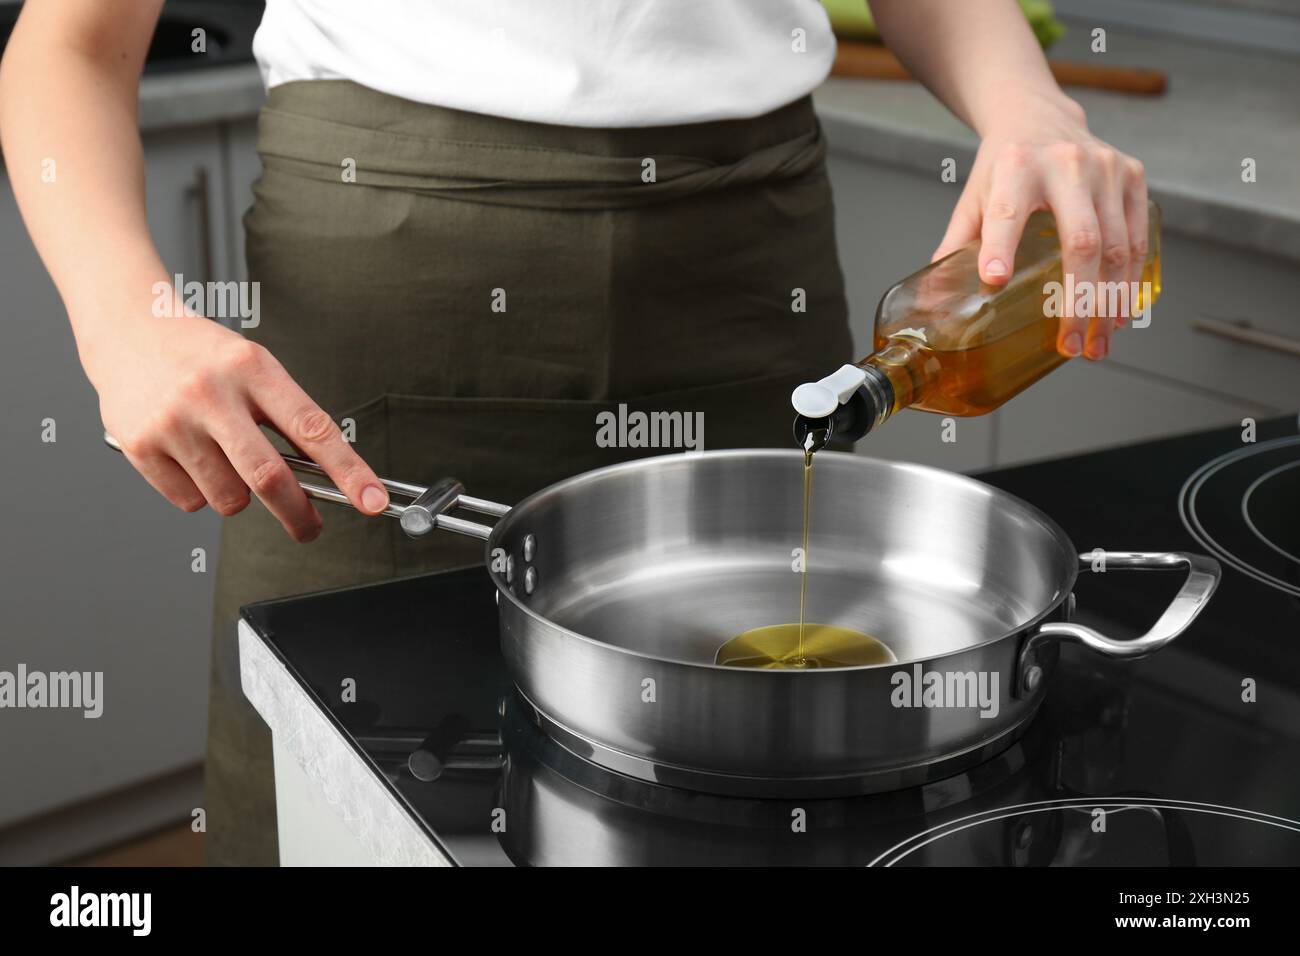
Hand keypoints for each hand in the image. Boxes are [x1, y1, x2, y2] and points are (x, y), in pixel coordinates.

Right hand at [86, 308, 389, 541]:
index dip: (349, 471)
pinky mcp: (140, 446)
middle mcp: (212, 393)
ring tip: (225, 460)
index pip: (313, 429)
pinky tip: (191, 459)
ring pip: (229, 499)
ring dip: (239, 497)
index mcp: (253, 368)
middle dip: (298, 515)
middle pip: (270, 477)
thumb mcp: (254, 367)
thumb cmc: (201, 355)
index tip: (372, 501)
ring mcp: (173, 421)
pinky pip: (190, 502)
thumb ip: (287, 417)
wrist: (128, 330)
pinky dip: (201, 494)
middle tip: (309, 528)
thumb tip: (325, 478)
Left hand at [932, 92, 1148, 360]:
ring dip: (1109, 303)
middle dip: (1078, 301)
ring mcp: (1106, 168)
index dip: (1001, 247)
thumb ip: (956, 246)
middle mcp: (1065, 164)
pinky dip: (1130, 281)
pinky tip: (1118, 312)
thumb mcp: (973, 198)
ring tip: (1096, 343)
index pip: (1007, 212)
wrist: (1039, 114)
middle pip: (1080, 241)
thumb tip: (933, 301)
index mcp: (1015, 167)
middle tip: (1071, 345)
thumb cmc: (1004, 166)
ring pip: (1116, 247)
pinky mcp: (1132, 175)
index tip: (995, 281)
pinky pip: (1137, 237)